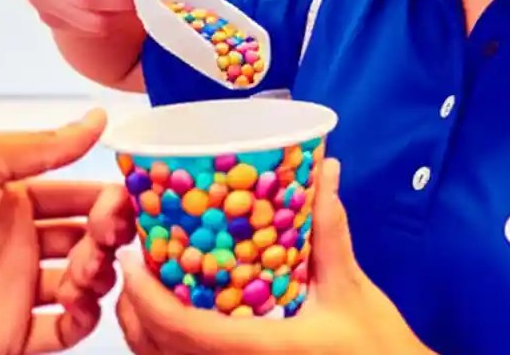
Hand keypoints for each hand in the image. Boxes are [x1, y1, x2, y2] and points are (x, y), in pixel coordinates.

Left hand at [114, 159, 433, 354]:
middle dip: (133, 308)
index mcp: (263, 348)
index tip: (133, 257)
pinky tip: (173, 321)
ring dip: (143, 331)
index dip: (145, 295)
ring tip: (144, 289)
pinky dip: (166, 348)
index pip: (183, 328)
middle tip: (133, 264)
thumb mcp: (351, 288)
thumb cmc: (376, 347)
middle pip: (158, 350)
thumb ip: (330, 230)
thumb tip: (326, 172)